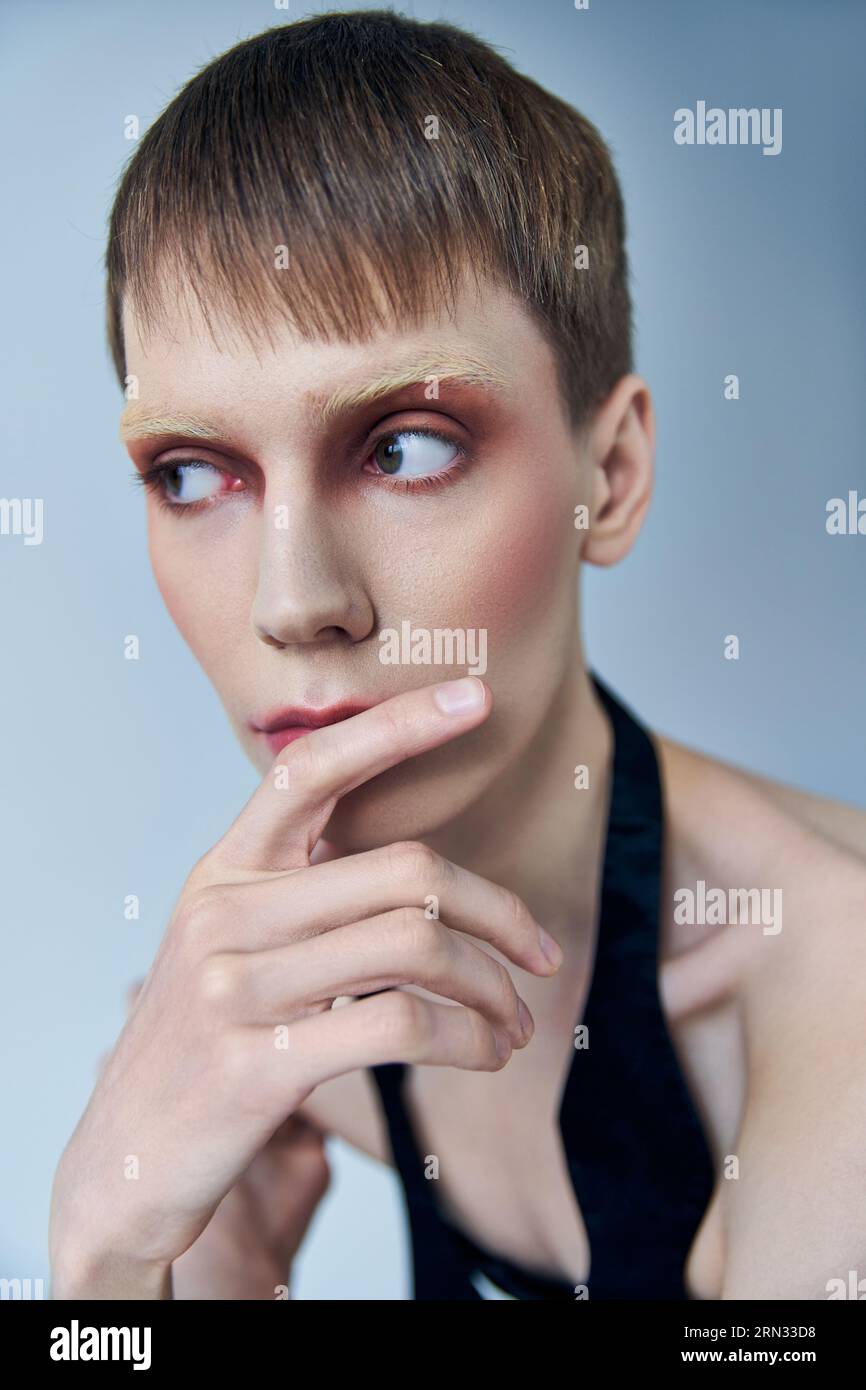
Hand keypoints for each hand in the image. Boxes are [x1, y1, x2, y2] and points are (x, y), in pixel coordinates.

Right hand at [49, 677, 561, 1296]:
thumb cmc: (204, 1046)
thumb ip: (304, 902)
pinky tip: (484, 1055)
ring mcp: (238, 985)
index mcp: (226, 872)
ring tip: (512, 1022)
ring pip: (415, 944)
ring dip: (491, 987)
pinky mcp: (258, 1063)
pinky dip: (467, 1039)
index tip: (475, 698)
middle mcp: (226, 913)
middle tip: (539, 955)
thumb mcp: (234, 951)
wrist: (125, 1160)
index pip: (312, 769)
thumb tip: (423, 881)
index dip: (398, 726)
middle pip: (405, 870)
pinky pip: (401, 1024)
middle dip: (499, 911)